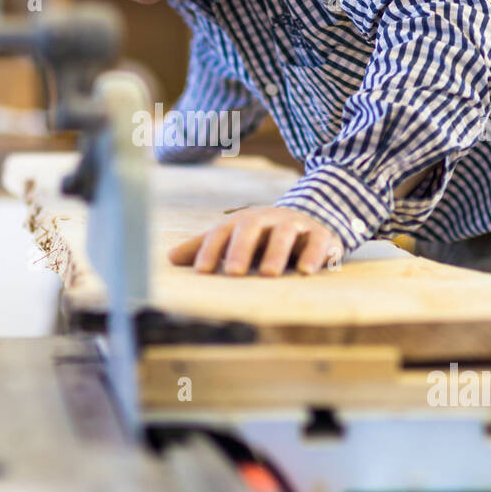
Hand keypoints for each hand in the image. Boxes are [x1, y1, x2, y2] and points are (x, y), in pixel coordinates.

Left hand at [168, 205, 343, 276]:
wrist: (309, 218)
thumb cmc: (263, 236)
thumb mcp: (235, 237)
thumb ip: (205, 246)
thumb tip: (169, 258)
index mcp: (243, 220)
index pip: (222, 232)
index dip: (210, 250)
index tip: (202, 272)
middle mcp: (268, 219)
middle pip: (252, 227)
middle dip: (242, 248)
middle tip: (235, 272)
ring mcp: (295, 224)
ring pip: (285, 233)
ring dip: (277, 253)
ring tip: (269, 273)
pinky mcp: (321, 234)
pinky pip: (318, 241)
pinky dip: (314, 254)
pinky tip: (307, 271)